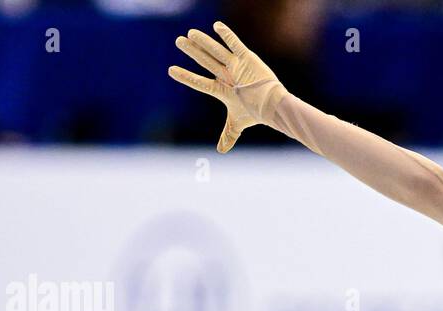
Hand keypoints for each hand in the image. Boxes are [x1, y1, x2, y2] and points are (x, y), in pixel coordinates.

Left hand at [168, 22, 283, 152]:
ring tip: (190, 33)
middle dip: (192, 51)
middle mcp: (226, 75)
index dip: (186, 77)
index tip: (170, 71)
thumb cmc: (255, 113)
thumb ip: (228, 136)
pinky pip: (235, 44)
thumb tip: (221, 151)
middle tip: (179, 41)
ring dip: (203, 42)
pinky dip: (227, 35)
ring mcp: (235, 66)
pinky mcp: (247, 58)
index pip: (200, 83)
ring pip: (216, 52)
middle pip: (205, 61)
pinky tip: (216, 26)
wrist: (272, 106)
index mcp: (221, 89)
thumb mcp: (237, 124)